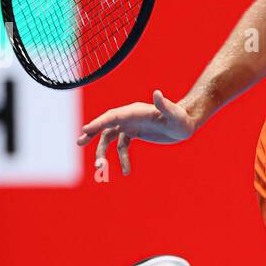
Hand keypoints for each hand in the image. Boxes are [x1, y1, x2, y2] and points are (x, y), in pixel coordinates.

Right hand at [76, 89, 196, 176]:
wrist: (186, 124)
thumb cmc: (181, 118)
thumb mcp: (174, 114)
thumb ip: (165, 105)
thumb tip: (157, 93)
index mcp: (134, 111)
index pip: (112, 116)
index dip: (99, 122)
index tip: (85, 130)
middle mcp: (129, 117)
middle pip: (106, 125)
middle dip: (92, 133)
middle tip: (79, 142)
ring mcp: (131, 125)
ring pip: (110, 138)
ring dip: (103, 152)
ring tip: (100, 168)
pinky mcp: (135, 133)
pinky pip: (122, 147)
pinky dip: (122, 159)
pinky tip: (126, 172)